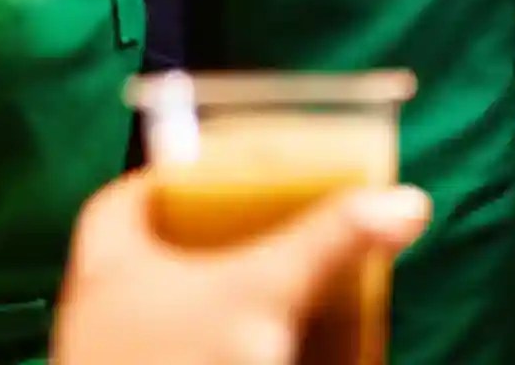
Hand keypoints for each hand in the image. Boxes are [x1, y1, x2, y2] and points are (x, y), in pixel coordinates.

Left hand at [52, 172, 430, 364]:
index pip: (125, 200)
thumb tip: (404, 202)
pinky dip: (238, 344)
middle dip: (222, 235)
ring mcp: (132, 360)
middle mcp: (109, 313)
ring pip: (182, 310)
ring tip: (287, 279)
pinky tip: (281, 344)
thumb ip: (333, 240)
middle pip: (162, 253)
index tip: (217, 168)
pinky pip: (199, 353)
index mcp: (110, 267)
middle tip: (271, 221)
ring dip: (236, 295)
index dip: (170, 177)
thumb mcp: (267, 291)